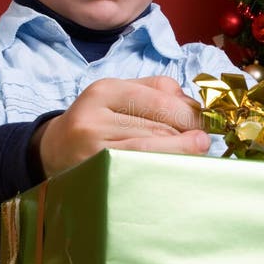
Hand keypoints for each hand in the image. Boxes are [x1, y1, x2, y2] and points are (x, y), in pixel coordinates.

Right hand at [35, 76, 209, 177]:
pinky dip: (160, 171)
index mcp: (106, 90)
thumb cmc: (98, 121)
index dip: (191, 114)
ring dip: (178, 155)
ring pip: (149, 150)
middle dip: (188, 136)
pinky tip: (173, 172)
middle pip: (157, 126)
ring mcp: (91, 148)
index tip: (210, 125)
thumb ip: (158, 93)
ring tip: (196, 158)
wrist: (52, 151)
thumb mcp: (120, 96)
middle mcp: (95, 116)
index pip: (160, 100)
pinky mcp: (92, 173)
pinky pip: (136, 171)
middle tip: (206, 144)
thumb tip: (197, 106)